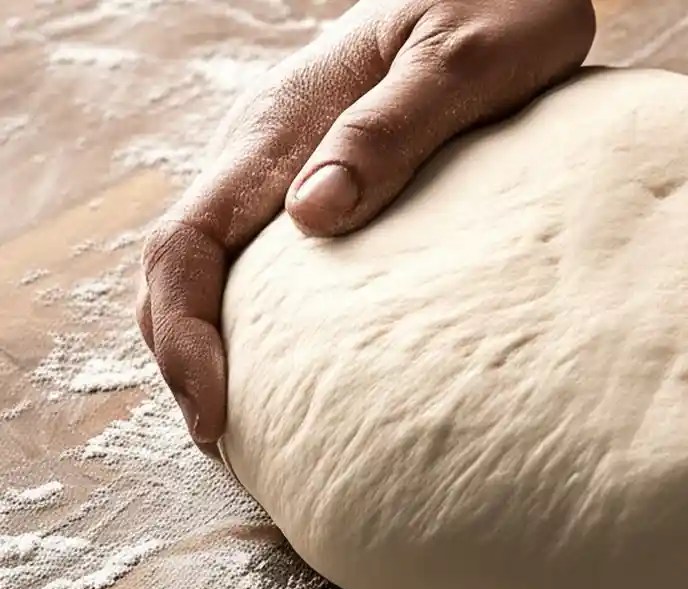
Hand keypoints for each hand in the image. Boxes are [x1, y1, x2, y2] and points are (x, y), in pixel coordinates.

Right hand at [136, 0, 594, 454]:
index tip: (216, 409)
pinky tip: (291, 364)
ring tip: (246, 423)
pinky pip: (263, 253)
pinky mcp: (324, 174)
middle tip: (225, 440)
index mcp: (283, 123)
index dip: (185, 331)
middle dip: (185, 354)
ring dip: (210, 339)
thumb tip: (314, 216)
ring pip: (215, 262)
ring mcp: (290, 160)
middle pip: (182, 262)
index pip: (190, 238)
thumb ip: (390, 130)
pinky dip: (253, 316)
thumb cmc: (500, 8)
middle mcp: (269, 146)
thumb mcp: (459, 63)